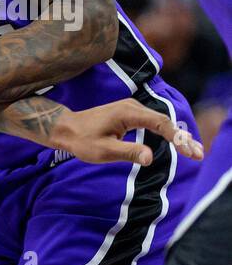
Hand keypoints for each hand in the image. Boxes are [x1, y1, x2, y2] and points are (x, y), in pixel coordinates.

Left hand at [51, 99, 204, 165]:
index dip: (177, 138)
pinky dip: (166, 132)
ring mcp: (132, 108)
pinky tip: (177, 142)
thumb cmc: (81, 140)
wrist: (66, 128)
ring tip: (193, 151)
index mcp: (128, 113)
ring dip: (177, 136)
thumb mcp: (103, 151)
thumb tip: (150, 158)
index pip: (160, 123)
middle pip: (165, 121)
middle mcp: (133, 106)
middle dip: (182, 138)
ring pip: (161, 121)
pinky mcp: (130, 113)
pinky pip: (153, 122)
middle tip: (198, 155)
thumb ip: (127, 152)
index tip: (190, 152)